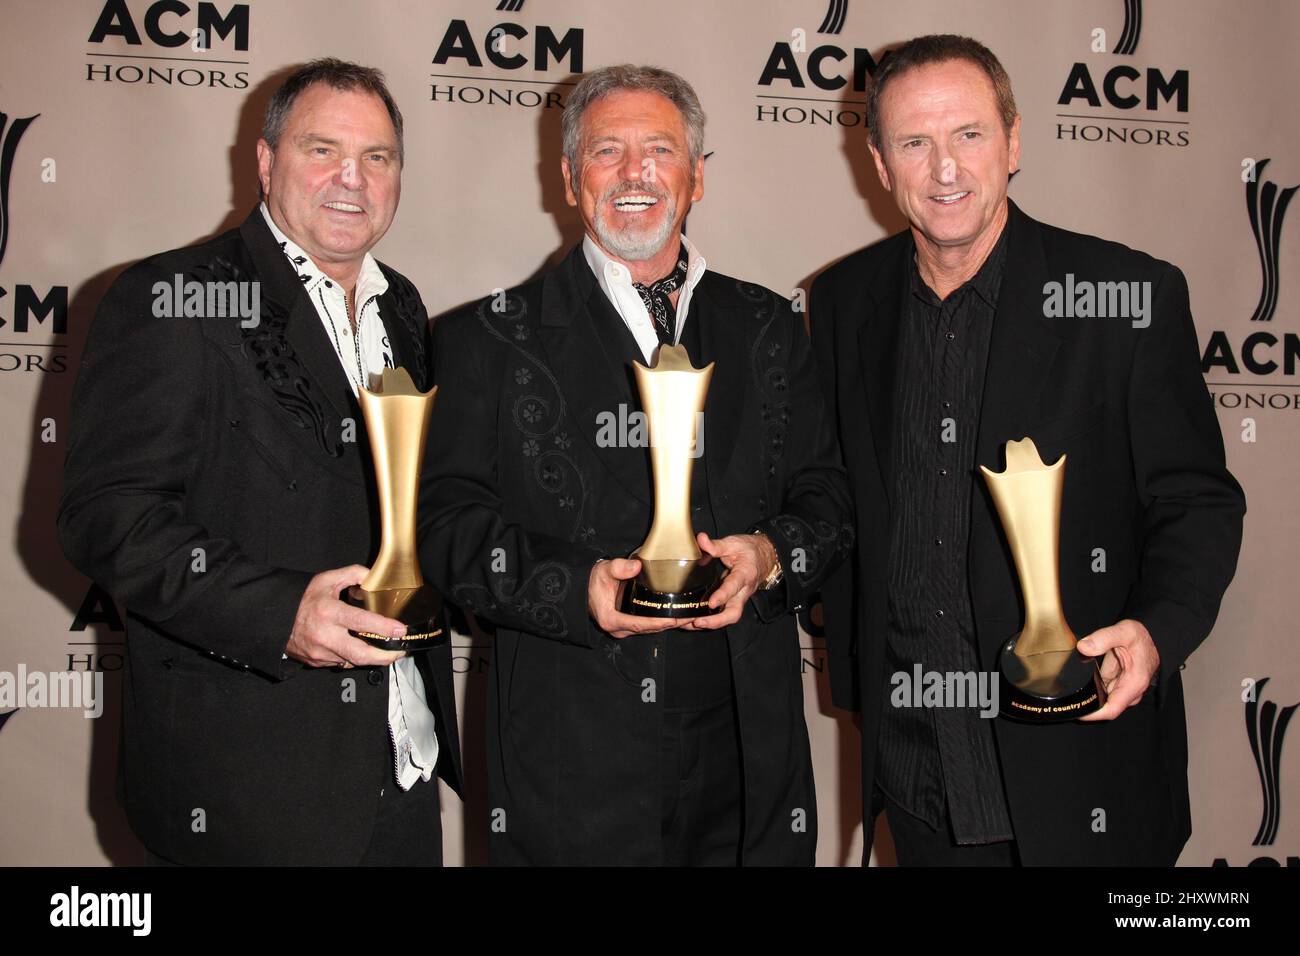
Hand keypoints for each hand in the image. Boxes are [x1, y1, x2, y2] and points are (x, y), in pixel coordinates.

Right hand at [285, 565, 407, 668]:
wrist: (277, 620)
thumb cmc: (304, 599)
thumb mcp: (326, 579)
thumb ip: (353, 574)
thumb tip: (374, 578)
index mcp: (328, 612)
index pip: (360, 622)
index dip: (383, 627)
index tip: (399, 629)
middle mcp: (325, 635)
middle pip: (361, 654)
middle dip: (385, 656)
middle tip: (400, 651)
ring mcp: (321, 653)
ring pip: (354, 661)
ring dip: (373, 658)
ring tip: (387, 651)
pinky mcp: (318, 663)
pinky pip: (343, 663)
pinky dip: (356, 658)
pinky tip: (364, 651)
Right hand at [588, 557, 684, 638]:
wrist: (585, 588)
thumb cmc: (594, 580)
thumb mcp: (604, 570)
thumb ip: (618, 568)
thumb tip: (636, 566)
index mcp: (611, 619)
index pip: (638, 623)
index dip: (657, 622)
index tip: (674, 619)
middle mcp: (618, 629)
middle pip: (648, 629)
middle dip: (670, 624)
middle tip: (689, 618)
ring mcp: (623, 629)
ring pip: (649, 629)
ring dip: (668, 625)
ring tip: (688, 618)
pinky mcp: (628, 626)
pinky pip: (647, 626)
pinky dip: (661, 623)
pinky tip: (675, 617)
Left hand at [682, 531, 775, 630]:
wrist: (763, 557)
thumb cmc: (749, 551)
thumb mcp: (733, 543)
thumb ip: (716, 545)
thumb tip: (700, 540)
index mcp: (745, 574)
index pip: (734, 587)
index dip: (723, 596)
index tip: (711, 603)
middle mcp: (743, 591)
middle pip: (734, 613)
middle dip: (716, 621)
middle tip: (698, 622)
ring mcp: (738, 598)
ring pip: (728, 617)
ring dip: (710, 623)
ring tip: (690, 625)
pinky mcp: (732, 601)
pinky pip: (722, 614)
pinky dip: (709, 620)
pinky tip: (693, 621)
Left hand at [1076, 618, 1159, 720]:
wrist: (1151, 638)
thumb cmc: (1141, 637)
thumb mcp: (1125, 631)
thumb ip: (1104, 638)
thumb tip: (1084, 647)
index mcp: (1133, 684)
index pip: (1112, 709)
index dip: (1093, 714)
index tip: (1076, 711)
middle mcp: (1129, 691)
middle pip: (1104, 707)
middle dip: (1086, 704)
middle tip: (1067, 696)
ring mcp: (1123, 689)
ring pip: (1101, 699)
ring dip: (1088, 695)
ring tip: (1070, 687)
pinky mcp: (1116, 684)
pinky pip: (1101, 690)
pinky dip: (1091, 687)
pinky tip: (1080, 680)